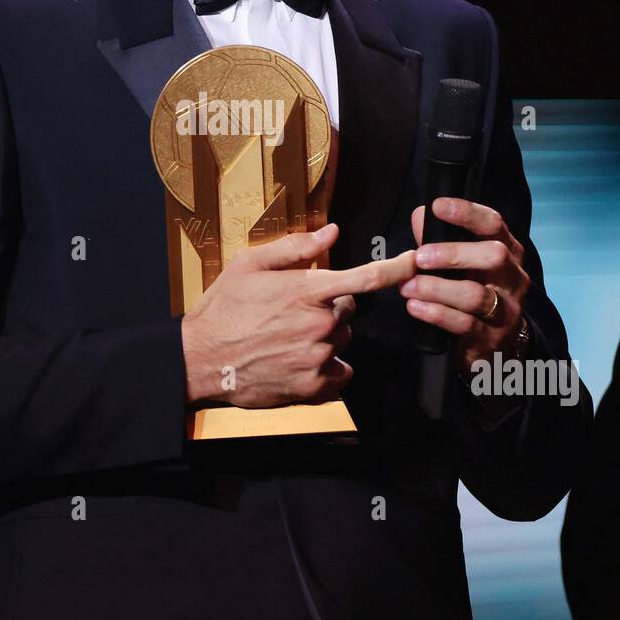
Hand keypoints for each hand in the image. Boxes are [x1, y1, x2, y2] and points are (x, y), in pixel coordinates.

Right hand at [182, 221, 416, 407]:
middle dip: (330, 305)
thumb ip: (295, 248)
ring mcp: (318, 358)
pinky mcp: (314, 386)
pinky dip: (328, 365)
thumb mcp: (250, 265)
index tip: (419, 260)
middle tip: (295, 309)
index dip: (398, 267)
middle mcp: (318, 325)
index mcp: (306, 290)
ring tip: (289, 335)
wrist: (201, 358)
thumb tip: (331, 233)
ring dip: (327, 335)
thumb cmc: (223, 307)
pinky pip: (341, 371)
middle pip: (349, 309)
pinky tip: (300, 359)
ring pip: (343, 340)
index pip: (366, 277)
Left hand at [400, 198, 529, 378]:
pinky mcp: (492, 337)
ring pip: (476, 295)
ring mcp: (506, 309)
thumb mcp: (463, 263)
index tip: (438, 206)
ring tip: (407, 286)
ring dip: (437, 288)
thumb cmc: (476, 289)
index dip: (468, 213)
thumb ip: (440, 239)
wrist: (499, 343)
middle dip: (454, 253)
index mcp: (508, 251)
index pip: (494, 224)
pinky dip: (437, 314)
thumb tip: (420, 215)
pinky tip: (415, 307)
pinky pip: (465, 324)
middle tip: (420, 257)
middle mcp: (513, 277)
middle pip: (494, 256)